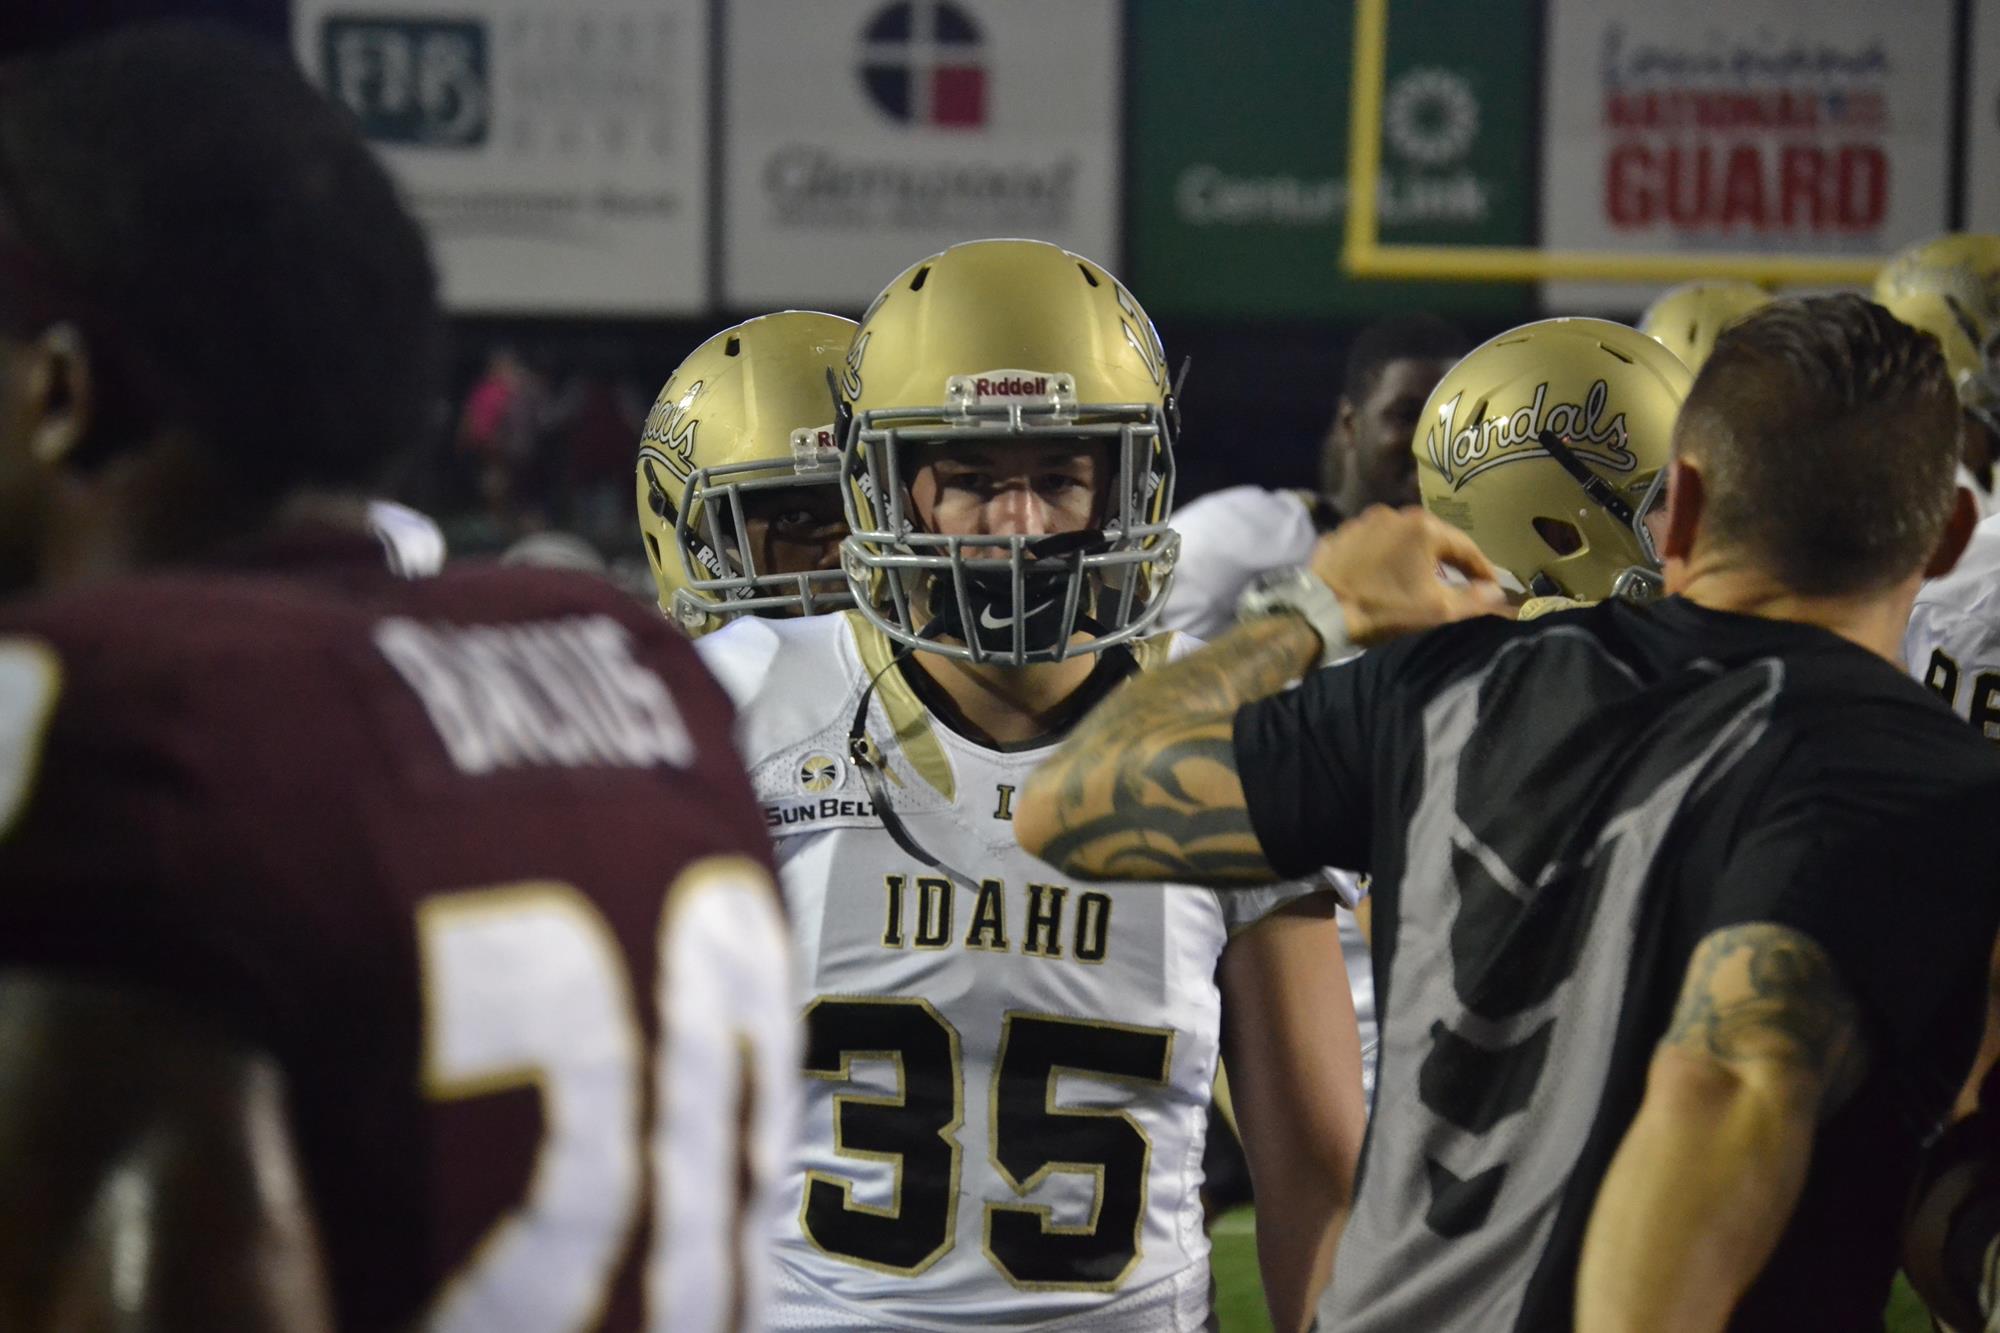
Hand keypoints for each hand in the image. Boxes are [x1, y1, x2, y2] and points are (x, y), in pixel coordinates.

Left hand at [1309, 505, 1508, 646]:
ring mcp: (1364, 520)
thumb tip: (1497, 591)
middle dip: (1450, 559)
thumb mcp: (1436, 609)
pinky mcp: (1341, 533)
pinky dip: (1385, 555)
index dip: (1482, 569)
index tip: (1491, 586)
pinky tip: (1386, 572)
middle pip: (1434, 537)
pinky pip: (1374, 542)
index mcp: (1424, 527)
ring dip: (1416, 554)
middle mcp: (1395, 513)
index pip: (1466, 547)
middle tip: (1462, 580)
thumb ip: (1473, 599)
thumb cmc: (1384, 608)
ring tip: (1423, 575)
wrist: (1320, 611)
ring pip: (1402, 537)